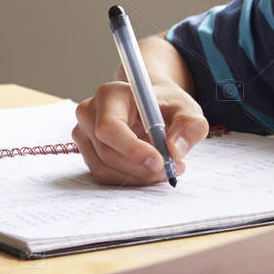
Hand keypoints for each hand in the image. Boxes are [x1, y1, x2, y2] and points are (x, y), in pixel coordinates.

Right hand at [73, 77, 209, 184]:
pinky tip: (148, 169)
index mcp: (109, 95)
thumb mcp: (187, 109)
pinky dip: (129, 178)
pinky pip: (104, 175)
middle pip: (107, 152)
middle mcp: (89, 112)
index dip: (132, 149)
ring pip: (104, 168)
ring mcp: (83, 133)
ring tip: (164, 168)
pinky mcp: (86, 151)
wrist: (151, 107)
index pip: (109, 127)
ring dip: (137, 176)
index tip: (159, 161)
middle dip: (141, 167)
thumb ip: (189, 125)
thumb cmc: (166, 105)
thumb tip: (175, 150)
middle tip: (172, 169)